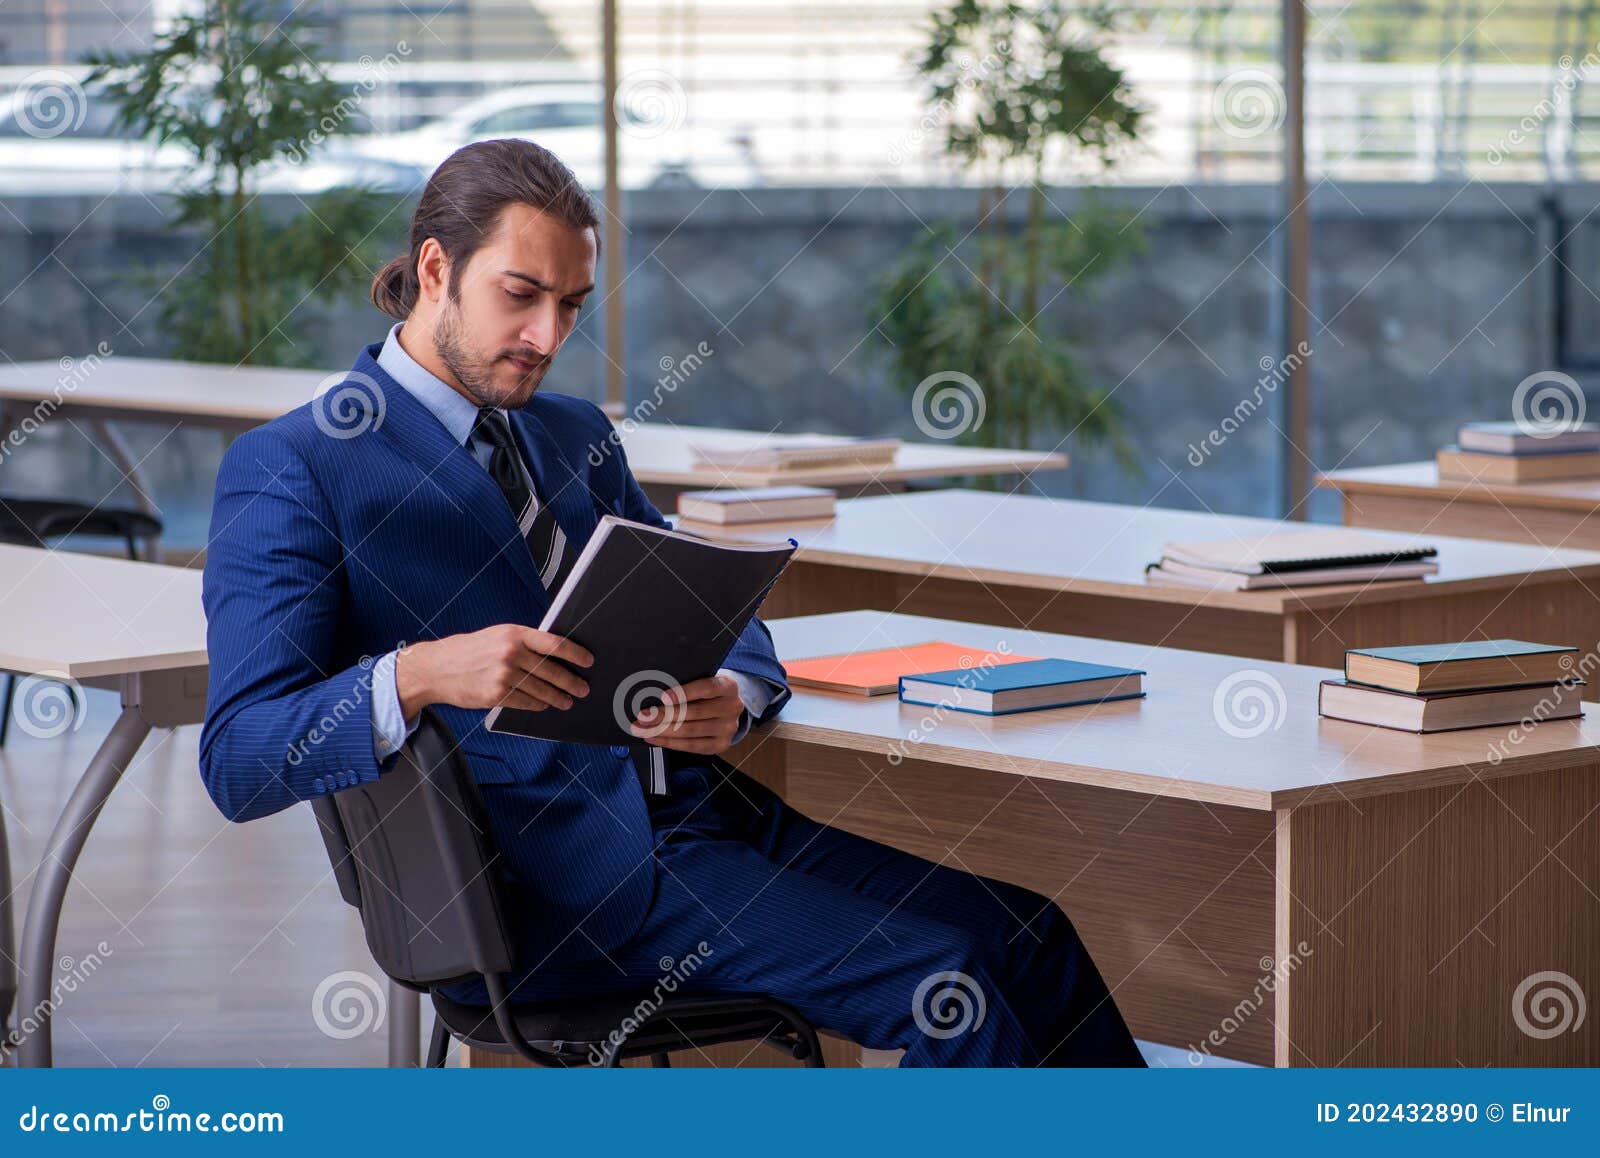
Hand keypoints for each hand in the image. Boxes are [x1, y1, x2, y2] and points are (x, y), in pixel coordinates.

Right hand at [396, 625, 592, 717]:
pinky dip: (538, 705)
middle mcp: (510, 653)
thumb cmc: (469, 650)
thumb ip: (523, 642)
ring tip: (567, 700)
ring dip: (557, 697)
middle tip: (583, 688)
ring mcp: (503, 675)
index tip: (588, 661)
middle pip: (550, 670)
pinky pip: (525, 702)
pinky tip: (545, 705)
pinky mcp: (495, 695)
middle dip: (571, 681)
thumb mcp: (497, 635)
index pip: (554, 643)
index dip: (575, 653)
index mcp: (514, 634)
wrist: (437, 667)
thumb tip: (553, 654)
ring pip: (540, 690)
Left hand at [630, 673, 745, 755]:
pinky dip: (669, 743)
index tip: (663, 697)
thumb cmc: (708, 692)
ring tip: (642, 729)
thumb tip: (654, 694)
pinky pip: (692, 746)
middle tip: (642, 716)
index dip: (684, 692)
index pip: (707, 688)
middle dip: (665, 715)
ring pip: (691, 731)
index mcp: (729, 686)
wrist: (728, 708)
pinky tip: (653, 738)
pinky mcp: (721, 745)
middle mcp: (732, 707)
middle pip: (695, 712)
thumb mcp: (704, 680)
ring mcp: (728, 728)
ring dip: (662, 731)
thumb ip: (686, 685)